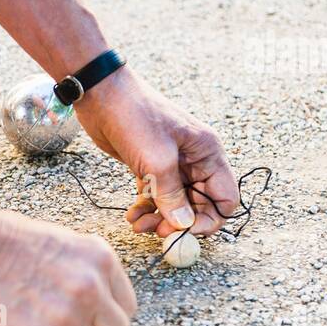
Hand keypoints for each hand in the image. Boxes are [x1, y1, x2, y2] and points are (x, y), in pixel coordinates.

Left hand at [72, 66, 238, 236]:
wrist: (102, 94)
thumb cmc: (134, 117)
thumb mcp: (156, 159)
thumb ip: (172, 194)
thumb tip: (183, 223)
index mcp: (207, 153)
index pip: (225, 197)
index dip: (209, 219)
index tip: (185, 230)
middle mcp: (194, 160)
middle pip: (198, 205)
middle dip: (179, 221)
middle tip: (157, 231)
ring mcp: (171, 164)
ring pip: (174, 203)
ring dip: (158, 218)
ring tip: (137, 224)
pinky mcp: (149, 167)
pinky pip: (155, 197)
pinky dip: (146, 209)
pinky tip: (132, 216)